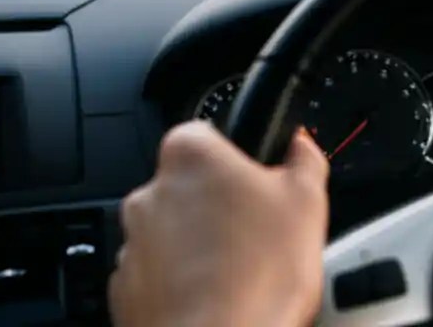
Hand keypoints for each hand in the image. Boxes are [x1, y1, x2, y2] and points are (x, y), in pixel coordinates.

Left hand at [109, 121, 328, 326]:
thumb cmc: (256, 277)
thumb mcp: (307, 202)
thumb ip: (304, 159)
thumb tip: (302, 147)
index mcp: (190, 154)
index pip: (209, 135)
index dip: (238, 161)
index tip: (257, 184)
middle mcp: (150, 192)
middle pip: (190, 186)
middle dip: (219, 206)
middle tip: (256, 234)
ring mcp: (133, 241)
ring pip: (173, 232)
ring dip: (199, 245)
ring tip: (239, 273)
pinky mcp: (126, 286)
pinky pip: (158, 274)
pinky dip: (181, 282)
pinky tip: (216, 296)